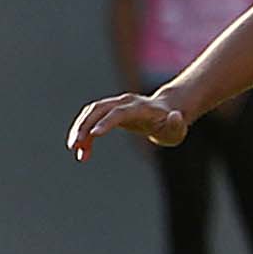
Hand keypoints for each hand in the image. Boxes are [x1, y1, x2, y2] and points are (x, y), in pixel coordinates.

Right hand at [68, 89, 189, 157]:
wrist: (168, 112)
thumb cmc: (172, 125)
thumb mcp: (177, 129)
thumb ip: (177, 124)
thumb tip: (175, 116)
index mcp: (141, 108)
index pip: (120, 112)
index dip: (106, 122)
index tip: (93, 135)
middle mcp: (126, 102)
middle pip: (100, 109)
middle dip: (85, 125)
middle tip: (75, 146)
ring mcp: (116, 104)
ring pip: (92, 112)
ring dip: (80, 128)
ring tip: (75, 149)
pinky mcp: (110, 110)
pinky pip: (91, 118)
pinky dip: (84, 132)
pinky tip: (83, 151)